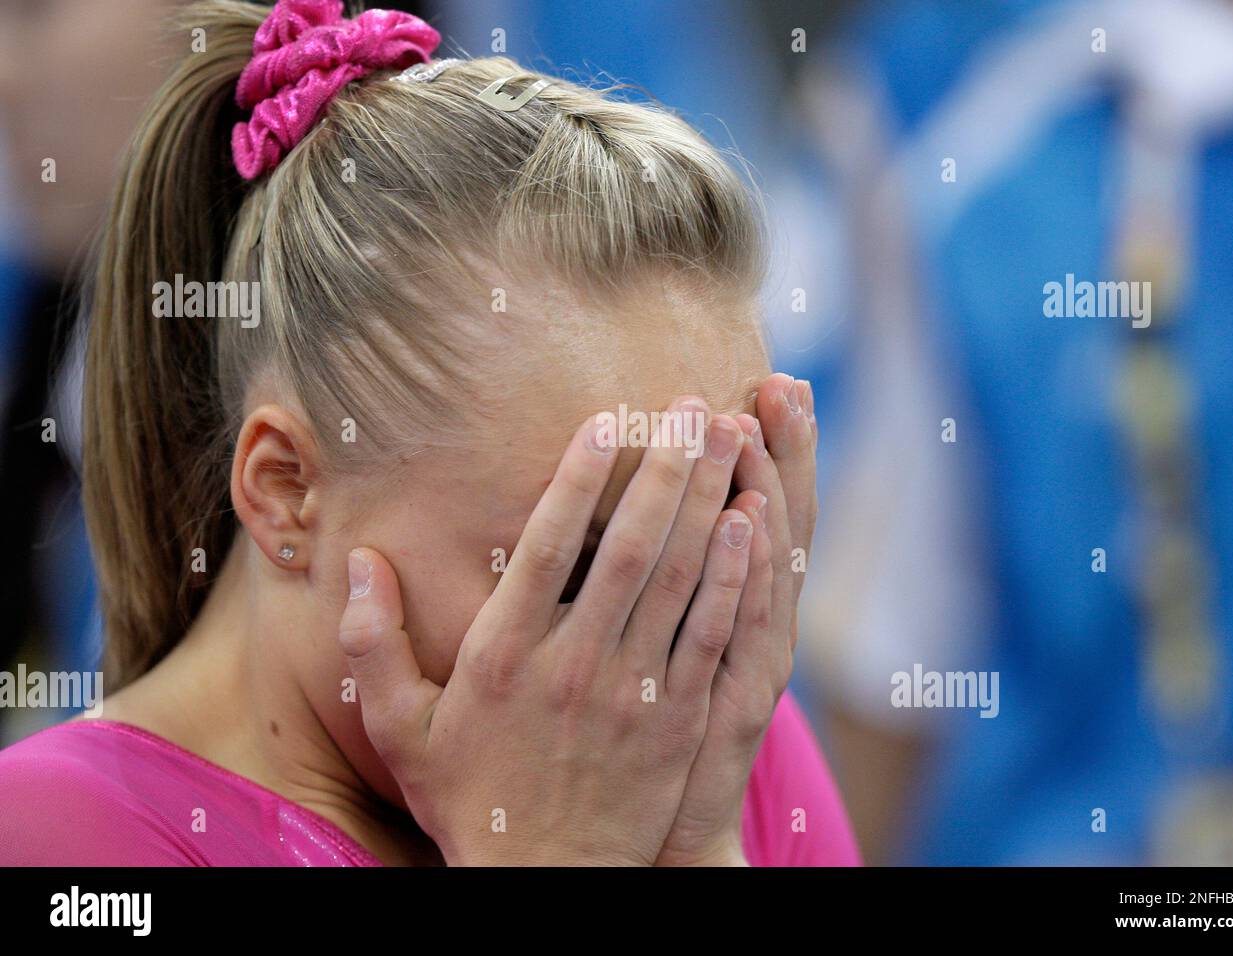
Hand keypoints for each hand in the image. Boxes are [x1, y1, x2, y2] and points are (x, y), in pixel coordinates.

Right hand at [338, 398, 757, 865]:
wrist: (548, 880)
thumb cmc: (470, 798)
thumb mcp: (400, 729)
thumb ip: (372, 644)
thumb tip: (357, 563)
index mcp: (504, 657)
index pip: (545, 549)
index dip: (578, 480)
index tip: (606, 421)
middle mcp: (574, 665)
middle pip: (629, 549)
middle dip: (664, 469)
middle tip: (690, 403)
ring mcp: (634, 692)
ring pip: (679, 580)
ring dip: (708, 503)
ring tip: (730, 438)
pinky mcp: (679, 719)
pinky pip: (712, 633)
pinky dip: (733, 576)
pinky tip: (752, 525)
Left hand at [655, 372, 817, 865]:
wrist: (652, 839)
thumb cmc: (648, 746)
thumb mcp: (685, 665)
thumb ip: (681, 589)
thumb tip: (682, 507)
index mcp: (742, 614)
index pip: (767, 515)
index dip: (779, 451)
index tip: (773, 382)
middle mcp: (758, 633)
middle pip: (779, 526)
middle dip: (783, 452)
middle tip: (782, 380)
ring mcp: (747, 668)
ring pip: (766, 567)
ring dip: (765, 492)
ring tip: (757, 423)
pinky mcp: (726, 709)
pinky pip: (741, 628)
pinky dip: (751, 574)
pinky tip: (747, 518)